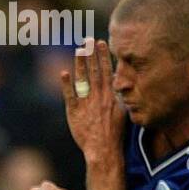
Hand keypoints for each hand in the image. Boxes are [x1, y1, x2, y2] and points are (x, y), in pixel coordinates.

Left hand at [61, 39, 125, 166]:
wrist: (103, 149)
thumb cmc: (116, 133)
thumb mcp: (124, 112)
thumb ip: (122, 96)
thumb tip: (123, 83)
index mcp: (111, 95)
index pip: (107, 70)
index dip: (103, 55)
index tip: (101, 42)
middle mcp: (98, 96)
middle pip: (94, 71)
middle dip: (91, 54)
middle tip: (88, 40)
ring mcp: (86, 104)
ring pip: (82, 79)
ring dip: (80, 64)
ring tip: (78, 50)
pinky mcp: (74, 113)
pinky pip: (70, 95)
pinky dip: (66, 84)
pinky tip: (64, 73)